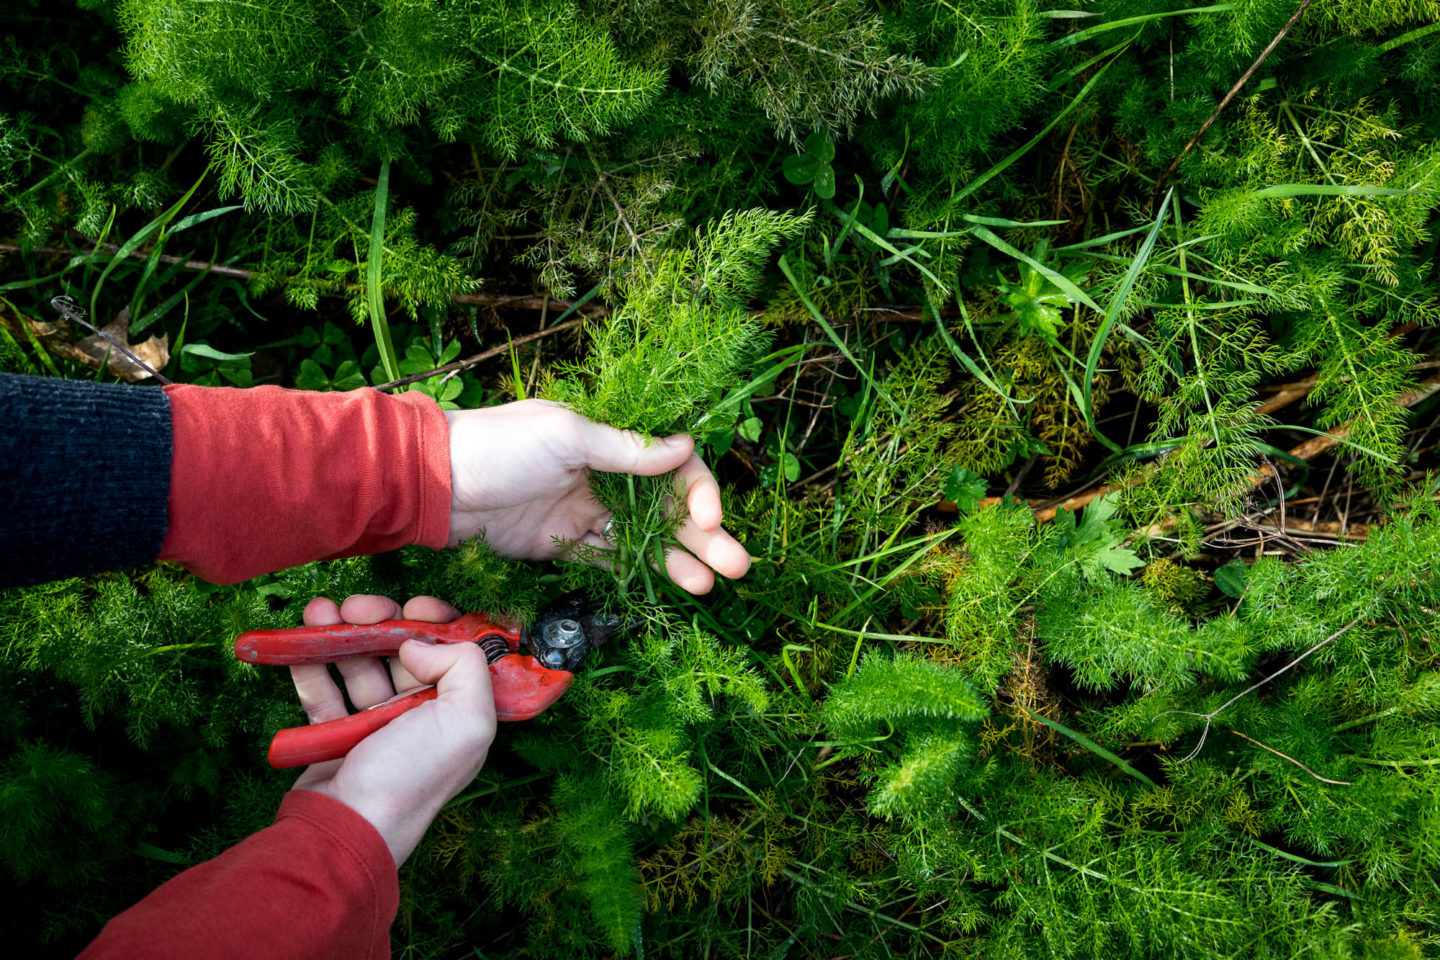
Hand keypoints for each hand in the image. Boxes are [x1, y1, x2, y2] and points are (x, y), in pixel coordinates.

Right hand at [289, 594, 494, 865]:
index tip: (413, 607)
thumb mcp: (466, 722)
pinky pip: (324, 690)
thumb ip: (465, 667)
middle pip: (402, 652)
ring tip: (317, 611)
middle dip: (379, 621)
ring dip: (338, 633)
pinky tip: (297, 642)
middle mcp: (420, 717)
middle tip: (356, 606)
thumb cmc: (409, 778)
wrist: (346, 828)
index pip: (453, 652)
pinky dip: (310, 664)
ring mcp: (375, 726)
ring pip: (359, 664)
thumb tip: (420, 645)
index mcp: (457, 713)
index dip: (435, 623)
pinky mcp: (334, 736)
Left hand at [445, 399, 750, 593]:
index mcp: (606, 439)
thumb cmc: (498, 446)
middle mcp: (602, 474)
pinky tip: (674, 585)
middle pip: (667, 508)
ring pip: (646, 539)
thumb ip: (625, 450)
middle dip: (706, 535)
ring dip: (681, 559)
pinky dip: (643, 571)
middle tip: (738, 565)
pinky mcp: (563, 544)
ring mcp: (584, 511)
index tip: (710, 517)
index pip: (670, 464)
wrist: (434, 485)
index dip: (696, 490)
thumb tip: (684, 446)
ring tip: (712, 585)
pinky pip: (613, 559)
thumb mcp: (565, 436)